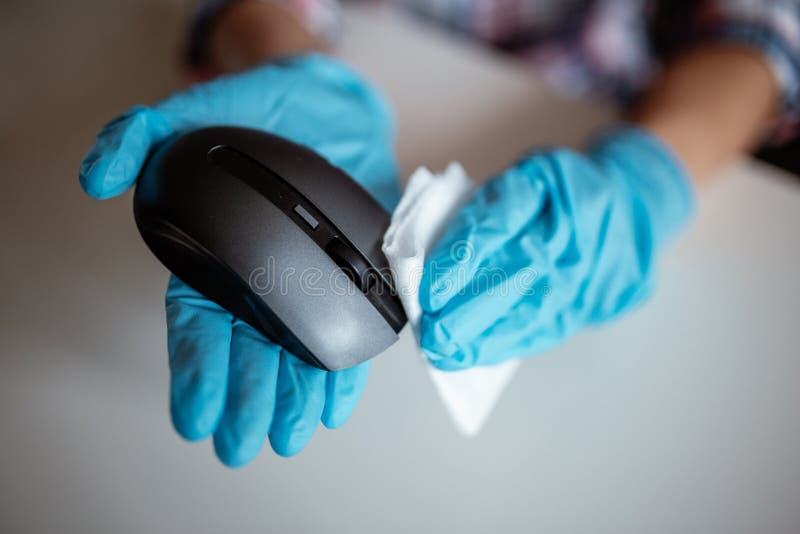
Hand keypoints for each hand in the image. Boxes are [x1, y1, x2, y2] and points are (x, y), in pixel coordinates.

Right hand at [79, 54, 399, 463]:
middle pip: (248, 351)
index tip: (195, 415)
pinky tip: (337, 403)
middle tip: (242, 442)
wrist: (334, 111)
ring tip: (288, 435)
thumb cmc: (264, 118)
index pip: (198, 323)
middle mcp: (259, 284)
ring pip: (296, 354)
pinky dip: (345, 371)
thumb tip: (98, 176)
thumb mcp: (194, 115)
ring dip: (292, 399)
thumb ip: (139, 137)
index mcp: (215, 259)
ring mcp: (306, 286)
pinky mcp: (351, 281)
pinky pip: (348, 332)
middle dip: (245, 399)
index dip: (195, 369)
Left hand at [418, 127, 693, 369]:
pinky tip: (476, 353)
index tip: (429, 293)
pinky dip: (509, 344)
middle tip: (431, 334)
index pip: (499, 220)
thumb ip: (479, 214)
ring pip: (537, 308)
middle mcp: (576, 223)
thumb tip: (431, 265)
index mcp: (548, 180)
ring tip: (445, 352)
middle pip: (520, 271)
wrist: (631, 201)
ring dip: (486, 337)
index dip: (462, 259)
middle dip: (470, 309)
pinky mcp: (606, 297)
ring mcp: (596, 263)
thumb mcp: (516, 178)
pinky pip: (552, 327)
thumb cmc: (557, 190)